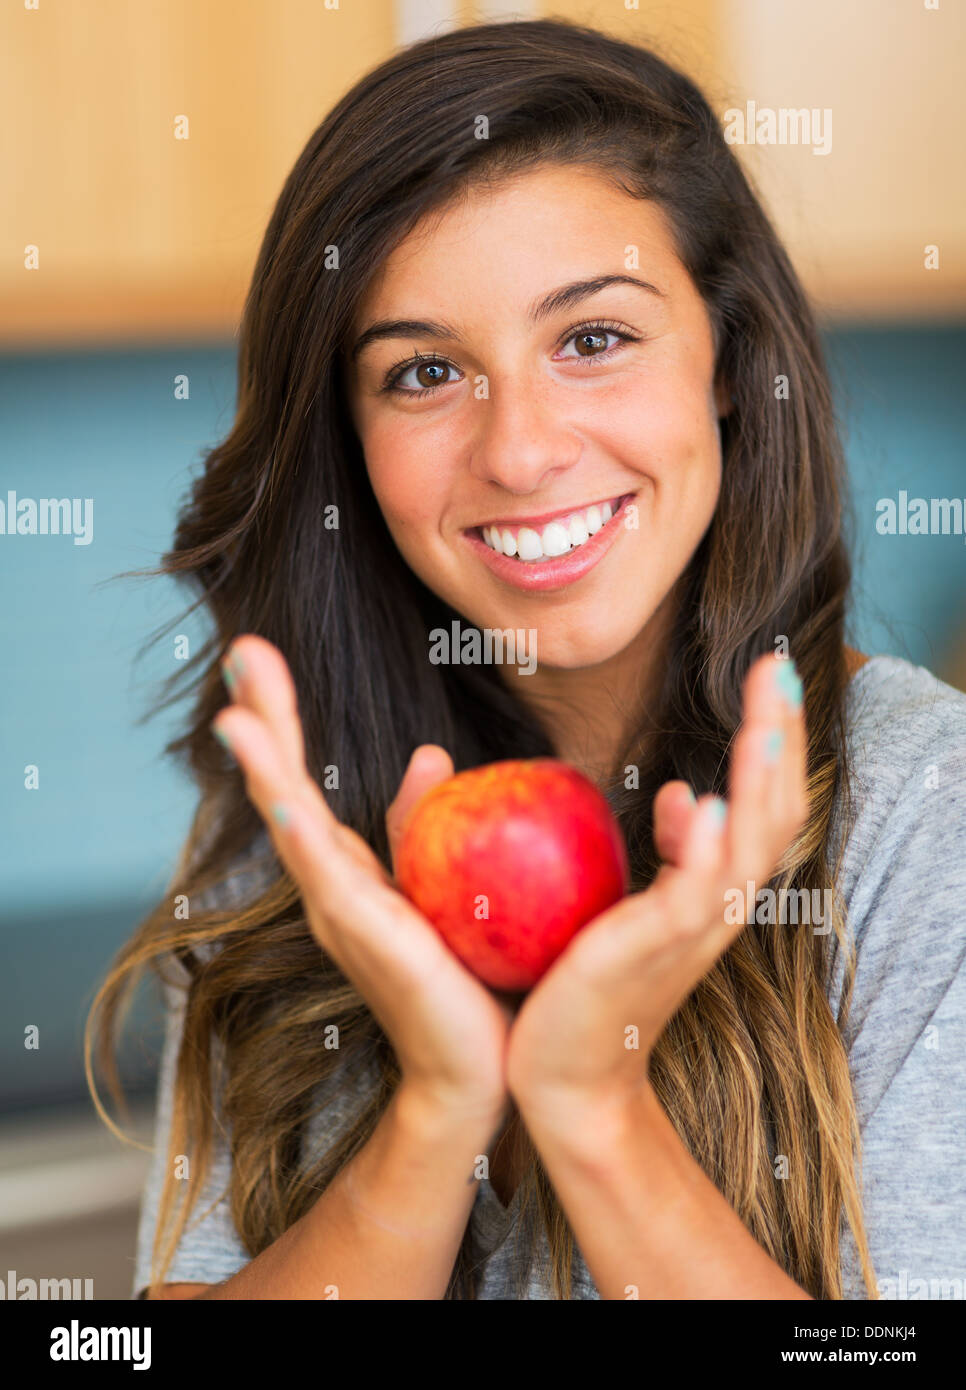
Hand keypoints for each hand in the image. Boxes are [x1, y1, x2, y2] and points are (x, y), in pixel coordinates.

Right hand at [212, 634, 511, 1125]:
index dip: (282, 721)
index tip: (259, 659)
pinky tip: (282, 795)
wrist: (474, 1069)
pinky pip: (327, 876)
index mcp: (348, 871)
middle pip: (284, 789)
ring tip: (236, 712)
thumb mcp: (444, 884)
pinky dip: (300, 833)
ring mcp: (339, 912)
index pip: (304, 782)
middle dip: (264, 721)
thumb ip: (426, 823)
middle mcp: (330, 886)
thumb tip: (429, 756)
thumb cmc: (463, 979)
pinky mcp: (364, 937)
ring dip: (266, 765)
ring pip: (292, 823)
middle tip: (243, 651)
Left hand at [504, 652, 808, 1125]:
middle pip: (772, 813)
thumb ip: (670, 850)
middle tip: (777, 670)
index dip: (774, 738)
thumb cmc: (592, 982)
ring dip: (756, 785)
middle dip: (779, 740)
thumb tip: (679, 792)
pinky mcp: (648, 953)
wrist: (566, 1073)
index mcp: (715, 888)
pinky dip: (699, 853)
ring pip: (745, 848)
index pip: (763, 801)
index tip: (769, 673)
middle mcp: (717, 906)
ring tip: (763, 724)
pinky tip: (697, 807)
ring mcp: (689, 932)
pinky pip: (688, 900)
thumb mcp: (637, 905)